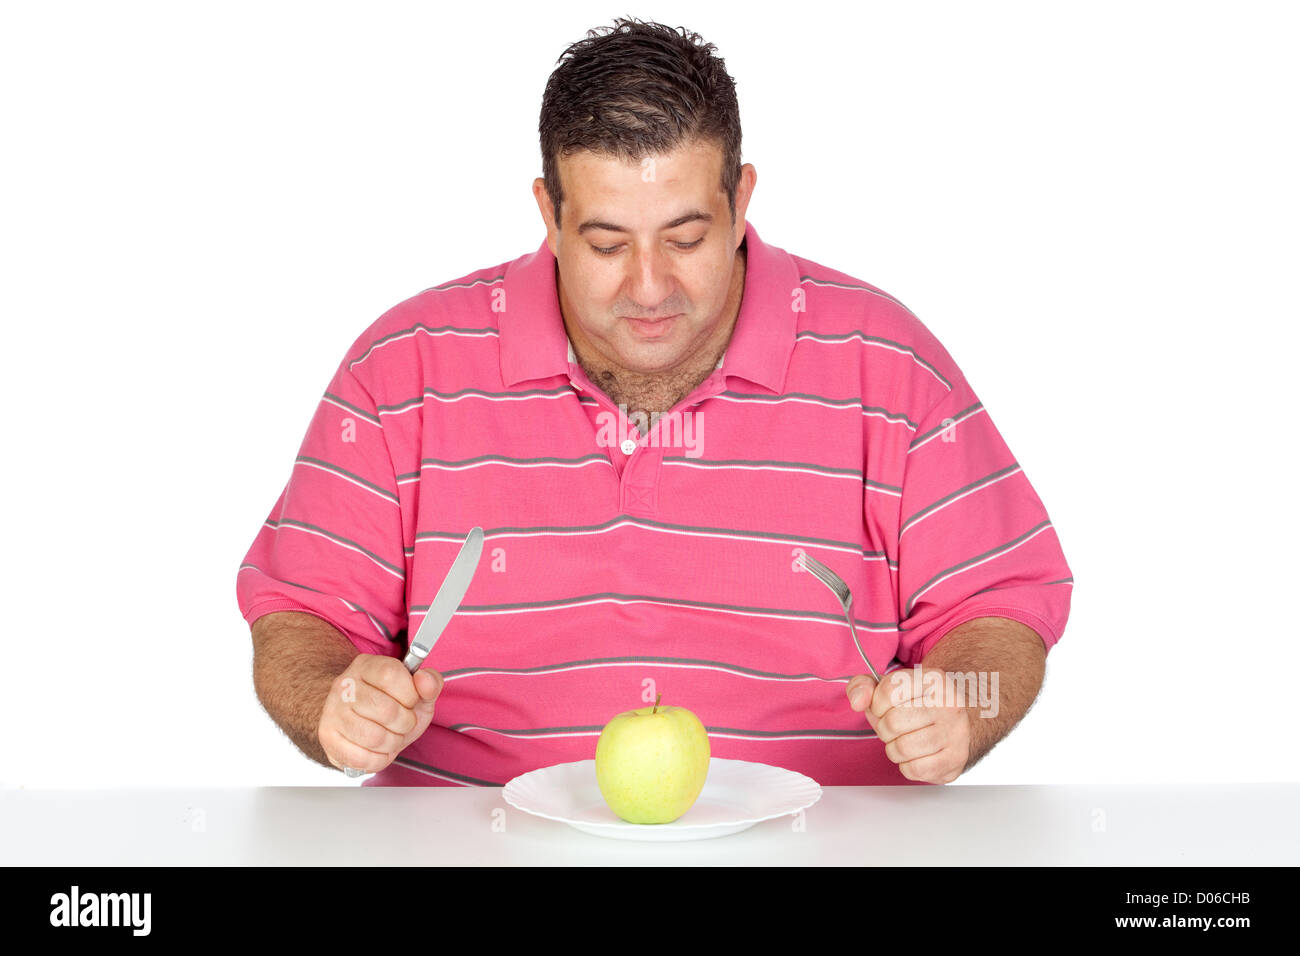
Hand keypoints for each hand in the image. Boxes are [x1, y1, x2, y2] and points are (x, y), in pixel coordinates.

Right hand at [318, 654, 443, 774]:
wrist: (359, 721)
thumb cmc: (391, 705)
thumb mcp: (417, 691)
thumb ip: (430, 683)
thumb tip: (425, 679)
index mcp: (367, 666)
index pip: (390, 674)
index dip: (409, 693)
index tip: (411, 700)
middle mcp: (344, 686)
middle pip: (386, 710)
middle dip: (406, 723)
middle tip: (404, 722)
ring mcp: (332, 712)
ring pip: (374, 737)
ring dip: (393, 743)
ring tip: (392, 736)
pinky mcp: (327, 738)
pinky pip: (361, 759)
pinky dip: (379, 760)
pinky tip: (379, 749)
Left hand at [846, 668, 970, 783]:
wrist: (953, 726)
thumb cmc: (916, 707)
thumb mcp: (888, 687)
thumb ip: (863, 687)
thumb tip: (858, 701)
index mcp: (933, 680)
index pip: (890, 690)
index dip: (877, 704)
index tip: (884, 708)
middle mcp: (950, 704)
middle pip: (893, 722)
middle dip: (884, 729)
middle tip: (894, 728)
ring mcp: (956, 732)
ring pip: (903, 748)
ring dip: (894, 749)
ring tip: (904, 741)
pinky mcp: (955, 759)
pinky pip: (915, 769)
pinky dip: (907, 766)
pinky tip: (916, 755)